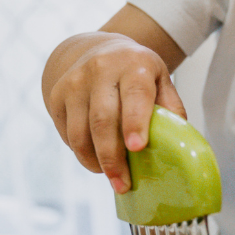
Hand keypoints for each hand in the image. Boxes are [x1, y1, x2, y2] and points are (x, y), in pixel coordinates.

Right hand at [45, 32, 184, 193]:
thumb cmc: (138, 74)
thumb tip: (177, 144)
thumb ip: (171, 108)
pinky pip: (67, 134)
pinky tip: (96, 159)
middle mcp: (101, 69)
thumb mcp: (161, 80)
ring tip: (110, 176)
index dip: (134, 122)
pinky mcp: (57, 95)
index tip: (137, 148)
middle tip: (122, 184)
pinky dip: (81, 153)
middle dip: (112, 157)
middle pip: (102, 120)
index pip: (134, 94)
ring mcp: (74, 81)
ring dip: (94, 161)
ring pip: (79, 131)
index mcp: (134, 64)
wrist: (99, 51)